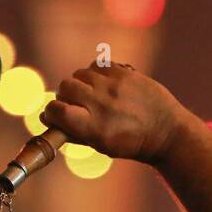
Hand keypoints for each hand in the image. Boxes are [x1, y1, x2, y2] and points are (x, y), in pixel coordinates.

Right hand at [41, 63, 194, 163]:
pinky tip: (105, 85)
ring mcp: (115, 86)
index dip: (51, 112)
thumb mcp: (101, 146)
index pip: (57, 111)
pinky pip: (96, 65)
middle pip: (65, 87)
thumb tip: (46, 118)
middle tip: (77, 104)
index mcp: (95, 129)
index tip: (55, 115)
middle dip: (65, 96)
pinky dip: (96, 74)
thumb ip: (73, 132)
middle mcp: (103, 105)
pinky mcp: (125, 72)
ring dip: (81, 84)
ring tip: (93, 94)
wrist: (166, 131)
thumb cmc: (130, 142)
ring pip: (79, 74)